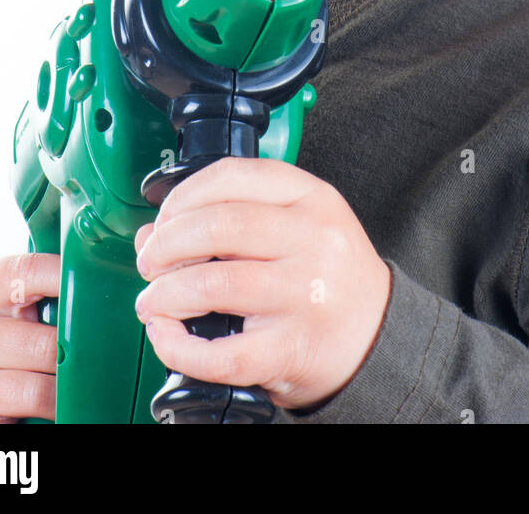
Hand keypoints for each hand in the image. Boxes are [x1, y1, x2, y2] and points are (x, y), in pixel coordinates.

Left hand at [133, 157, 391, 410]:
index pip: (232, 176)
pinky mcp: (294, 348)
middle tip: (150, 264)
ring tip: (153, 302)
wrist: (378, 334)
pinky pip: (223, 352)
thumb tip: (152, 236)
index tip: (163, 219)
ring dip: (165, 295)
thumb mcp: (297, 225)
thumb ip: (230, 217)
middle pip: (218, 226)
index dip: (181, 197)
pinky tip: (168, 338)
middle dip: (166, 246)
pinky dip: (180, 347)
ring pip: (215, 283)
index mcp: (311, 198)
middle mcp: (313, 240)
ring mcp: (305, 295)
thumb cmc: (329, 275)